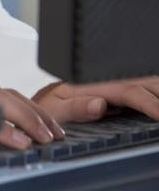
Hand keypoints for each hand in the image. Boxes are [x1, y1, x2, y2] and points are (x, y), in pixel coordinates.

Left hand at [33, 77, 158, 123]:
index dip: (148, 103)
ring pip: (144, 84)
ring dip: (155, 91)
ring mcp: (115, 88)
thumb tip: (100, 104)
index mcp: (96, 84)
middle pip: (143, 83)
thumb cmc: (48, 107)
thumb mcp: (55, 107)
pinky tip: (155, 102)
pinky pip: (139, 91)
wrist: (43, 104)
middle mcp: (108, 83)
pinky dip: (150, 95)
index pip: (129, 90)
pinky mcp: (118, 96)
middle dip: (157, 93)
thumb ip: (75, 107)